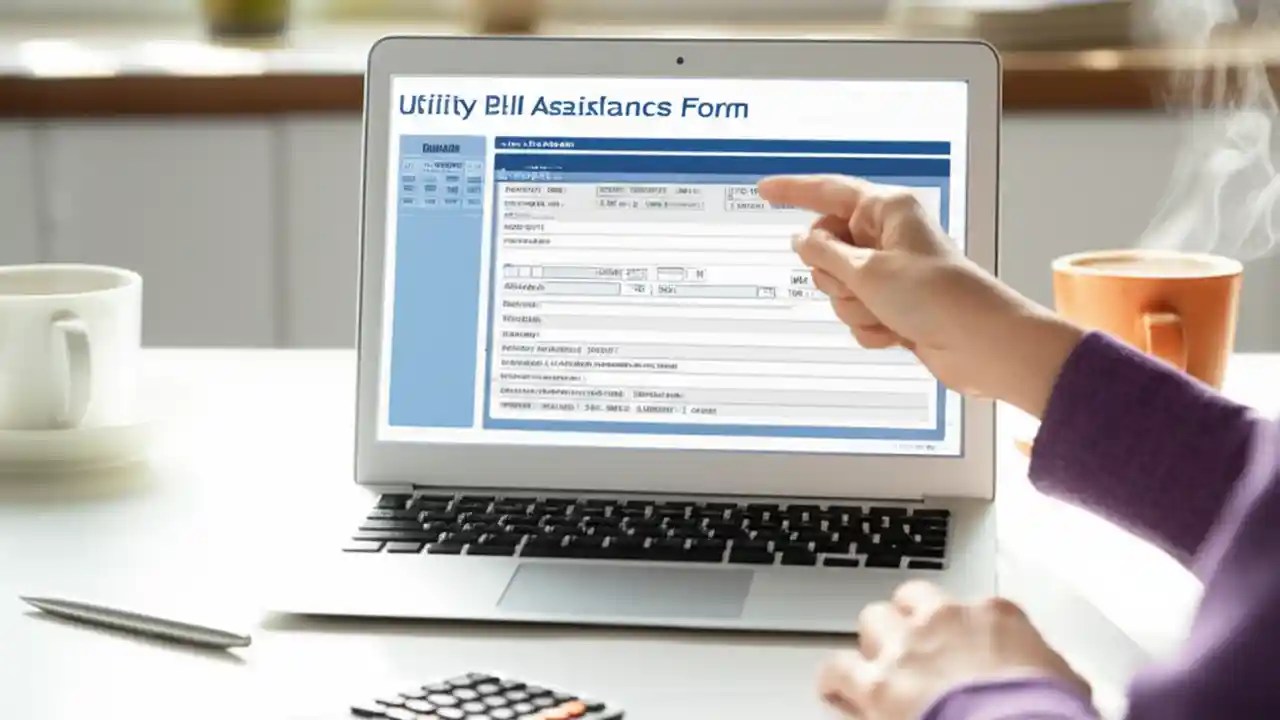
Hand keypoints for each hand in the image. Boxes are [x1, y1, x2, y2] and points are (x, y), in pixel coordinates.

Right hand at [757, 175, 1082, 416]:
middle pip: (826, 249)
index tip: (764, 190)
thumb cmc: (936, 296)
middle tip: (860, 286)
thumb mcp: (866, 271)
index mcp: (886, 210)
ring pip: (838, 287)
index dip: (793, 191)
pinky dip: (869, 327)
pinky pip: (856, 314)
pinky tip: (896, 332)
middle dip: (834, 277)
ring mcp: (890, 272)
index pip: (828, 192)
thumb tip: (799, 239)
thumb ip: (823, 253)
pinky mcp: (894, 304)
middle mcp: (887, 236)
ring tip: (887, 312)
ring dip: (854, 307)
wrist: (980, 345)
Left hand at [819, 581, 1091, 719]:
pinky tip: (839, 693)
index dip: (961, 629)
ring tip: (878, 668)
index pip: (972, 607)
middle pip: (913, 601)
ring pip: (872, 623)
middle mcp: (945, 619)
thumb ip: (1044, 670)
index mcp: (996, 616)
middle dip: (911, 623)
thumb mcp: (1067, 686)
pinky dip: (837, 682)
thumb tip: (1051, 684)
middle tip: (915, 651)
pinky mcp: (874, 684)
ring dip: (876, 645)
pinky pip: (837, 670)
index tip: (962, 646)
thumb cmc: (1049, 715)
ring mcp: (905, 648)